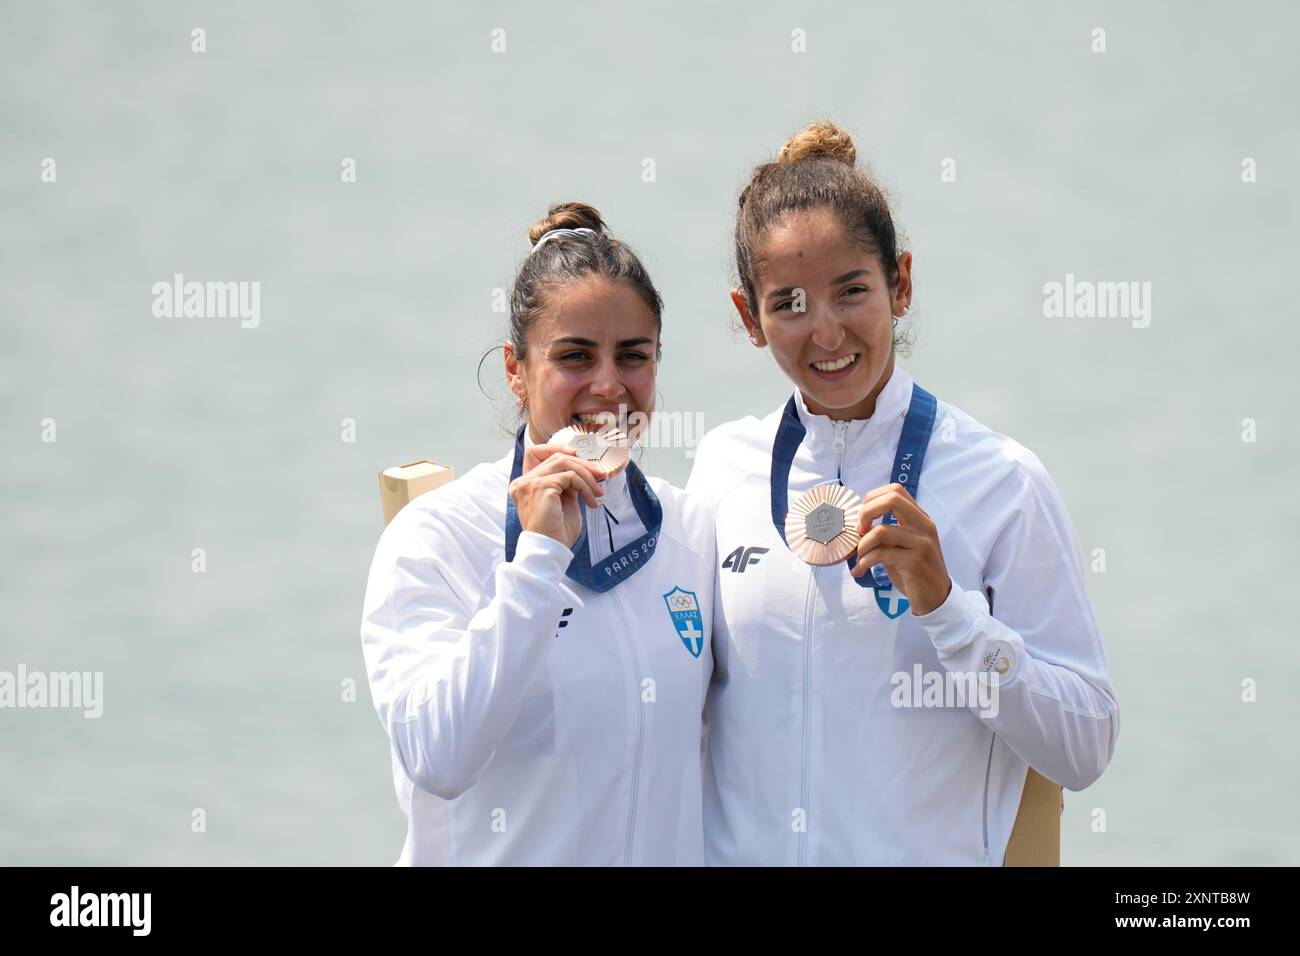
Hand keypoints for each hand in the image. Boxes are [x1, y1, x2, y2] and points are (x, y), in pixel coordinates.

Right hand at [508, 444, 606, 547]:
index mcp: (525, 484)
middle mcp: (523, 481)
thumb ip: (566, 482)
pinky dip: (585, 487)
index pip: (534, 452)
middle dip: (583, 465)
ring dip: (587, 476)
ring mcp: (529, 483)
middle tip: (601, 476)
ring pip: (565, 463)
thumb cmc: (557, 531)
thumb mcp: (563, 500)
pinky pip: (570, 477)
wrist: (551, 549)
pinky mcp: (540, 487)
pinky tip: (592, 502)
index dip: (555, 448)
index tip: (576, 454)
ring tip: (598, 493)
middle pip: (556, 457)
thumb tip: (583, 468)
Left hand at [849, 482, 951, 615]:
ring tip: (859, 558)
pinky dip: (864, 562)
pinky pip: (881, 554)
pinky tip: (860, 571)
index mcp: (921, 519)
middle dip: (866, 512)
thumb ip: (888, 531)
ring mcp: (922, 543)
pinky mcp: (915, 562)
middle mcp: (924, 526)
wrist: (936, 598)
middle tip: (858, 532)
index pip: (896, 490)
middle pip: (892, 500)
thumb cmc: (914, 571)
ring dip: (862, 545)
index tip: (863, 519)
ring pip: (881, 531)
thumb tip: (858, 522)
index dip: (872, 499)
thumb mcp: (903, 546)